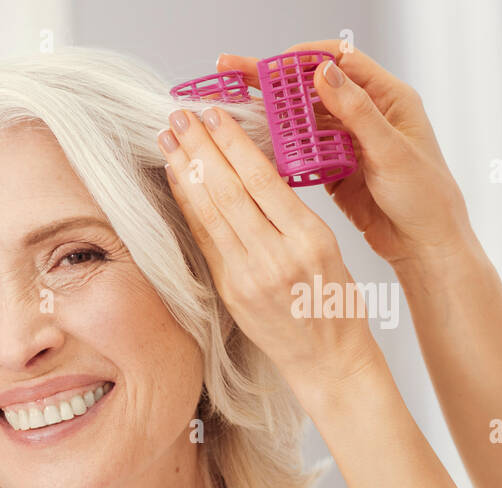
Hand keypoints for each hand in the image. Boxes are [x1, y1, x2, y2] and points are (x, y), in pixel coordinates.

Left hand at [159, 105, 383, 405]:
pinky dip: (188, 208)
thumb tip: (252, 169)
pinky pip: (205, 241)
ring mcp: (248, 277)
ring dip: (185, 172)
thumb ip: (290, 214)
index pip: (263, 180)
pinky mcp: (230, 292)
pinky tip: (175, 182)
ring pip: (211, 214)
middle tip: (179, 114)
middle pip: (229, 191)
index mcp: (310, 238)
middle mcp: (277, 257)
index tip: (214, 113)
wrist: (329, 360)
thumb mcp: (328, 248)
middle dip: (200, 148)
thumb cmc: (334, 301)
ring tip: (168, 138)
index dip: (233, 143)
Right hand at [217, 41, 473, 270]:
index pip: (340, 61)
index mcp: (388, 99)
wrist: (425, 243)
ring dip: (269, 113)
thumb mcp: (391, 150)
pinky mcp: (334, 169)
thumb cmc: (425, 196)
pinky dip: (278, 148)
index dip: (302, 57)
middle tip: (230, 72)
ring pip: (301, 120)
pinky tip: (251, 145)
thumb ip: (357, 111)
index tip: (267, 62)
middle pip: (311, 87)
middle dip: (271, 80)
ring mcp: (347, 143)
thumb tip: (324, 72)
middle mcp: (365, 115)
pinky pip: (300, 152)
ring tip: (232, 108)